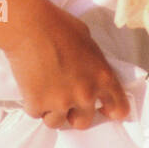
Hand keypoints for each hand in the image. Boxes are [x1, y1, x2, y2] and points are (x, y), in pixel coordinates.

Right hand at [5, 0, 131, 130]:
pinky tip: (31, 84)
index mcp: (102, 77)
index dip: (111, 110)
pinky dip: (33, 102)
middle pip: (84, 122)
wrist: (30, 26)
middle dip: (75, 114)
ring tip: (44, 89)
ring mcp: (61, 102)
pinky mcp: (38, 104)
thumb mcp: (88, 42)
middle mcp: (85, 94)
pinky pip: (36, 113)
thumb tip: (90, 74)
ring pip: (57, 121)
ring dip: (51, 110)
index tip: (105, 110)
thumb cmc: (59, 26)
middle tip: (65, 101)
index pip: (118, 107)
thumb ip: (93, 65)